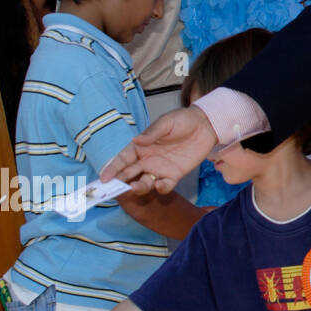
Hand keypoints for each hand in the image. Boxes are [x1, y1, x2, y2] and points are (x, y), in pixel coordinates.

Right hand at [101, 106, 219, 194]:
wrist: (206, 125)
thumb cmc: (182, 120)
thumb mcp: (166, 123)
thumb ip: (152, 133)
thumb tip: (136, 141)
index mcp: (140, 146)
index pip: (122, 159)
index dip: (112, 169)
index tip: (104, 179)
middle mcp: (147, 160)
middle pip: (129, 174)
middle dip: (119, 182)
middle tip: (112, 190)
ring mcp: (160, 169)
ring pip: (144, 182)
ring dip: (138, 187)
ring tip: (135, 187)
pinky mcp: (174, 175)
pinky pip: (165, 185)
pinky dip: (161, 188)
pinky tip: (160, 184)